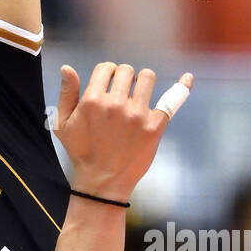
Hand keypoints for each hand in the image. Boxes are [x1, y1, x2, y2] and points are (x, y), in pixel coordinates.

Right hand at [54, 62, 192, 202]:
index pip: (106, 68)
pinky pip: (172, 100)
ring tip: (139, 94)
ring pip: (147, 78)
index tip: (109, 84)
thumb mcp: (62, 124)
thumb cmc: (81, 152)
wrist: (102, 182)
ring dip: (143, 81)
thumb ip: (66, 93)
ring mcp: (137, 115)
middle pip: (127, 71)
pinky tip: (188, 78)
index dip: (107, 74)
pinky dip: (182, 86)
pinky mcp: (154, 126)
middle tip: (123, 93)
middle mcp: (116, 104)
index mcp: (92, 101)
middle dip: (124, 78)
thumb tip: (67, 67)